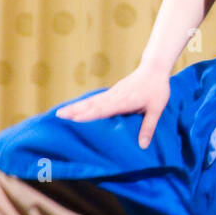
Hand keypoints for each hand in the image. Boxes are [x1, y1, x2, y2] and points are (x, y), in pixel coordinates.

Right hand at [55, 64, 170, 148]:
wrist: (154, 69)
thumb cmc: (157, 89)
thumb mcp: (156, 109)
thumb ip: (148, 127)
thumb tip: (142, 145)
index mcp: (125, 101)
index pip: (105, 108)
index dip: (90, 114)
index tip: (75, 118)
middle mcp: (114, 96)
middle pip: (92, 104)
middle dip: (75, 110)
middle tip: (58, 116)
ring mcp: (112, 93)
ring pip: (91, 101)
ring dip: (75, 106)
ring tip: (60, 112)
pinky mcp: (112, 92)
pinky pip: (95, 99)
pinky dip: (83, 104)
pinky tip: (74, 108)